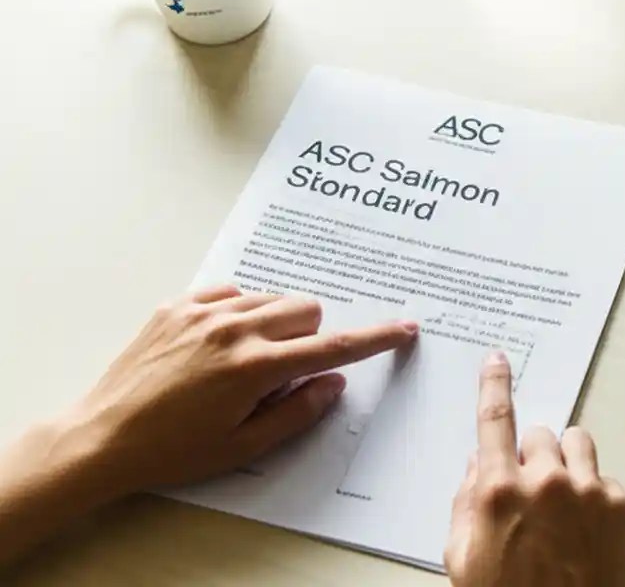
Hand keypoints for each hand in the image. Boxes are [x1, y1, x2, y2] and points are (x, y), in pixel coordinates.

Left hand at [60, 284, 417, 497]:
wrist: (102, 438)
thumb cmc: (173, 451)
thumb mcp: (245, 445)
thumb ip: (299, 410)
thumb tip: (333, 381)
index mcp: (255, 368)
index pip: (332, 347)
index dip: (374, 338)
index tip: (403, 328)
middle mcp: (233, 330)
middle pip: (306, 308)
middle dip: (309, 336)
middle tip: (284, 371)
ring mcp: (202, 313)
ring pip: (270, 297)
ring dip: (275, 323)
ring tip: (247, 360)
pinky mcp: (176, 305)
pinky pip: (231, 293)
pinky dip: (239, 312)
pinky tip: (221, 342)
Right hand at [445, 352, 624, 586]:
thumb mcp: (461, 556)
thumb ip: (466, 500)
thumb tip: (478, 465)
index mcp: (498, 490)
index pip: (495, 418)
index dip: (494, 384)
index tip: (497, 360)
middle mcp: (545, 481)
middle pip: (538, 434)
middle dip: (531, 455)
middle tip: (528, 491)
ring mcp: (587, 491)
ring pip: (577, 443)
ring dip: (566, 462)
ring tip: (560, 500)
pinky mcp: (619, 506)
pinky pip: (602, 477)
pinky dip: (592, 494)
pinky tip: (582, 528)